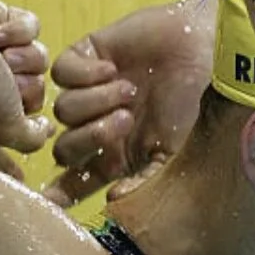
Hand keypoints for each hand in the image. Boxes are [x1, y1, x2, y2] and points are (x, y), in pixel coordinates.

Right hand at [0, 0, 53, 179]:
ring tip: (0, 55)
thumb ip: (31, 140)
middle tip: (6, 84)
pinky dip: (18, 30)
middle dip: (27, 88)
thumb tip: (44, 130)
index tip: (34, 148)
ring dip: (24, 58)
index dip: (24, 142)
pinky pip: (32, 28)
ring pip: (38, 60)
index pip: (6, 140)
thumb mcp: (5, 131)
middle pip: (35, 94)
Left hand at [44, 0, 214, 206]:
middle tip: (126, 120)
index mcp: (115, 157)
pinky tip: (113, 69)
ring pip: (62, 110)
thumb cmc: (194, 107)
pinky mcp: (85, 57)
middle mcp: (97, 127)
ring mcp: (88, 92)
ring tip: (130, 90)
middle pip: (64, 148)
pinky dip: (85, 74)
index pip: (77, 182)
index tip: (50, 201)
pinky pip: (62, 73)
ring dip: (95, 101)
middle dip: (90, 137)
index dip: (61, 193)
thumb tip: (112, 200)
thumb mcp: (174, 154)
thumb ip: (144, 181)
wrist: (204, 53)